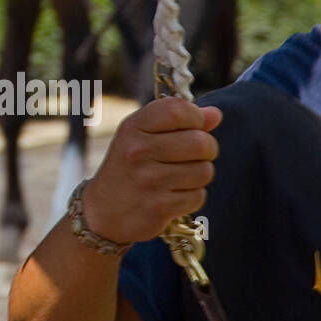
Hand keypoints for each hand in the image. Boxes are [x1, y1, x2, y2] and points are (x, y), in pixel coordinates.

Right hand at [81, 97, 221, 243]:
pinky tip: (174, 194)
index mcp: (133, 127)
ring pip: (204, 171)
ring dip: (199, 175)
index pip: (177, 109)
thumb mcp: (141, 136)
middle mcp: (138, 151)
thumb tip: (215, 114)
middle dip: (207, 149)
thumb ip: (177, 121)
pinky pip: (198, 196)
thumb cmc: (129, 167)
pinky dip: (192, 196)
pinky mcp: (159, 207)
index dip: (195, 117)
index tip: (193, 126)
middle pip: (200, 142)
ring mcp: (148, 180)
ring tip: (181, 176)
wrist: (104, 211)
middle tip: (195, 155)